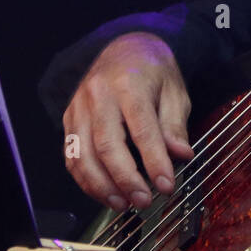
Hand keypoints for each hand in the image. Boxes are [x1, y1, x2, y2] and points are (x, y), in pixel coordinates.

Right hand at [61, 31, 194, 210]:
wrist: (124, 47)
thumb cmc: (153, 71)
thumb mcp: (174, 91)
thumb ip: (175, 124)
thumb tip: (181, 156)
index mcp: (130, 84)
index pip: (142, 129)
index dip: (154, 162)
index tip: (167, 186)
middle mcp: (99, 95)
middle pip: (107, 145)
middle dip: (126, 179)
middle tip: (144, 201)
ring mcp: (79, 107)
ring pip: (83, 155)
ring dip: (102, 186)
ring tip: (124, 203)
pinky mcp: (69, 119)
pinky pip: (72, 155)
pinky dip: (86, 180)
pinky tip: (105, 192)